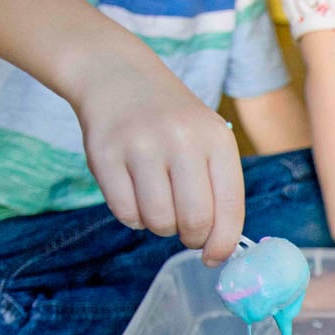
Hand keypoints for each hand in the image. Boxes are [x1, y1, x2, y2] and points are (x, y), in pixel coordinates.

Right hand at [72, 52, 244, 266]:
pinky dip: (133, 217)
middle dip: (192, 238)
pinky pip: (125, 213)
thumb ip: (219, 189)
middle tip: (186, 232)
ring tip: (160, 206)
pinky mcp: (105, 154)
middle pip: (195, 220)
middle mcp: (182, 141)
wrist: (119, 77)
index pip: (229, 208)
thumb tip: (221, 247)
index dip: (223, 243)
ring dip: (160, 227)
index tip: (215, 257)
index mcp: (216, 141)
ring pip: (159, 221)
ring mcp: (141, 145)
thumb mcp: (209, 141)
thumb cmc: (173, 122)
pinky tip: (135, 197)